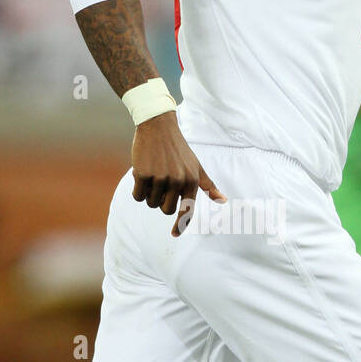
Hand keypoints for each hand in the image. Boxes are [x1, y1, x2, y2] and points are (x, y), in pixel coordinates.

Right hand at [131, 110, 225, 235]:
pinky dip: (137, 189)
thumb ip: (207, 185)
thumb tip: (222, 200)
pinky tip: (140, 174)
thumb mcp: (196, 166)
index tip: (174, 234)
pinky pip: (137, 196)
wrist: (158, 127)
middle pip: (165, 209)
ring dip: (148, 194)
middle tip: (159, 185)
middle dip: (160, 202)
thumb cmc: (178, 148)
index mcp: (192, 181)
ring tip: (151, 175)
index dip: (180, 225)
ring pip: (150, 203)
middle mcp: (177, 181)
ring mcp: (160, 178)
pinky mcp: (143, 174)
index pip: (186, 210)